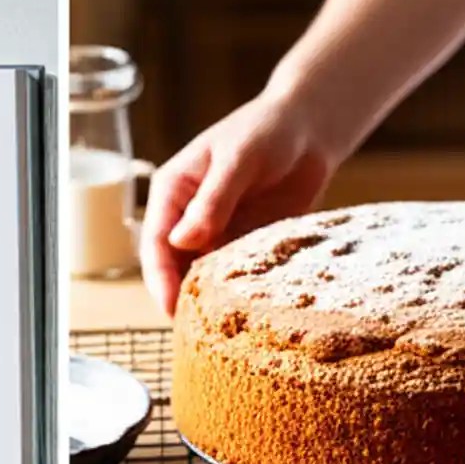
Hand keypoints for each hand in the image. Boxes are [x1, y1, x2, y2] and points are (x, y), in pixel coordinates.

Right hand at [139, 88, 336, 316]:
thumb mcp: (239, 160)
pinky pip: (234, 276)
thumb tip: (182, 241)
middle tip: (193, 332)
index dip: (159, 277)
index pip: (156, 242)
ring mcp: (215, 233)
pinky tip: (249, 312)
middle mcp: (187, 218)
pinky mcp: (243, 245)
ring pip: (201, 276)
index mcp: (172, 192)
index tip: (170, 306)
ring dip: (208, 299)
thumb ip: (213, 200)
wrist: (308, 131)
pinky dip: (237, 293)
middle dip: (180, 296)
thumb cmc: (267, 132)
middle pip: (173, 266)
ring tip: (220, 329)